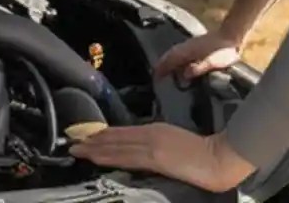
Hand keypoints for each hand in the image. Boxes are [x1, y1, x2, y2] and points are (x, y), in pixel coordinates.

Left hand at [68, 124, 254, 192]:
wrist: (216, 159)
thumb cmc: (204, 151)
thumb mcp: (177, 142)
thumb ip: (160, 144)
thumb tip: (145, 149)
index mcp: (155, 130)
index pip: (123, 133)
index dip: (103, 135)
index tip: (86, 137)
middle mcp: (149, 135)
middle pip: (115, 138)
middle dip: (92, 141)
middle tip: (72, 143)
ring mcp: (150, 146)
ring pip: (116, 146)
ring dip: (94, 148)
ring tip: (77, 149)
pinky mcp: (153, 157)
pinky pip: (124, 156)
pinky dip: (107, 154)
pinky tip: (95, 155)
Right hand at [154, 31, 240, 82]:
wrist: (231, 35)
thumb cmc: (223, 50)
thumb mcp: (213, 62)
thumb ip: (198, 68)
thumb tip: (185, 74)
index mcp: (188, 51)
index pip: (169, 60)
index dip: (161, 69)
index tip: (156, 79)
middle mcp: (185, 46)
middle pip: (168, 56)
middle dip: (161, 65)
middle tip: (156, 76)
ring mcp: (189, 44)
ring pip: (172, 53)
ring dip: (167, 62)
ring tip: (163, 71)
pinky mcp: (194, 44)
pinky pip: (178, 51)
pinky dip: (173, 58)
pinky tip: (178, 64)